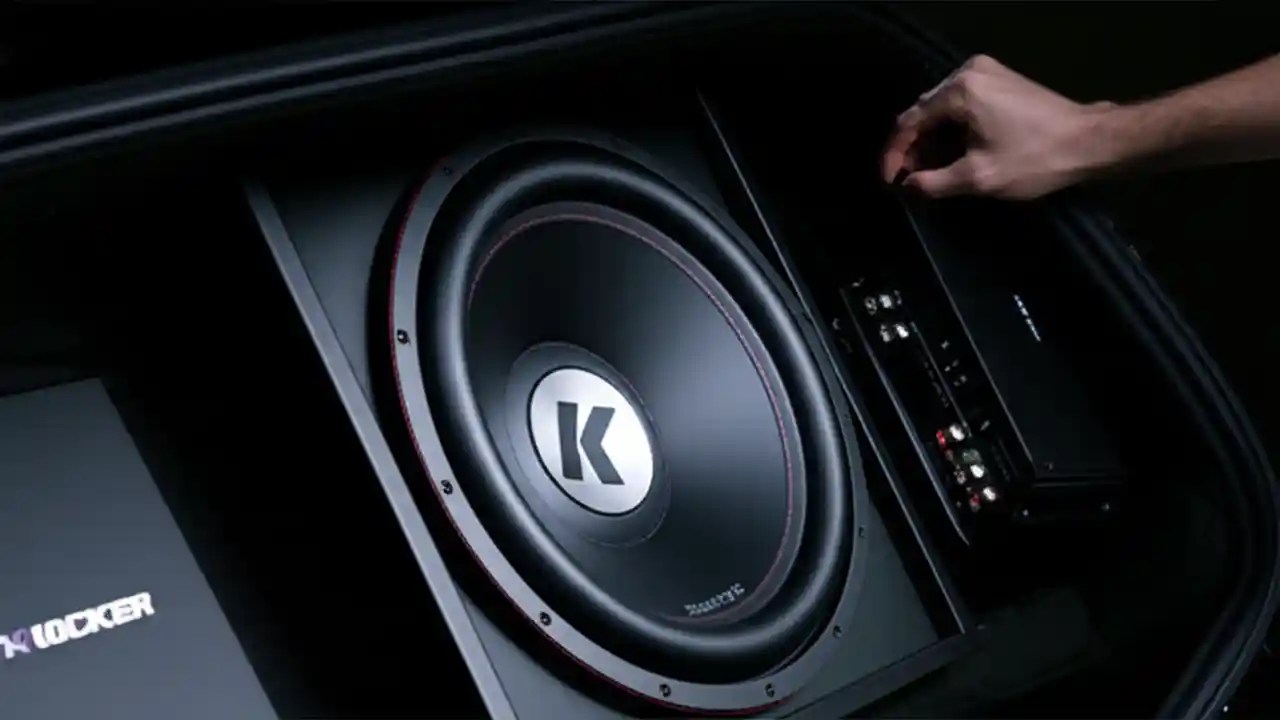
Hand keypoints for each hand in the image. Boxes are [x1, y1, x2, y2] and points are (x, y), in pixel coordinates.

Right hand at [882, 55, 1114, 199]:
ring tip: (928, 173)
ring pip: (942, 110)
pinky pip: (961, 105)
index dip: (894, 155)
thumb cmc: (1035, 158)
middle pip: (924, 112)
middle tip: (910, 181)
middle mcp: (968, 71)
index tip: (890, 182)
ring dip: (932, 141)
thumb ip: (934, 182)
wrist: (1090, 141)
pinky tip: (951, 154)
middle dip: (913, 148)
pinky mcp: (1000, 81)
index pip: (910, 121)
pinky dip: (952, 130)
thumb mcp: (979, 177)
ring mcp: (986, 72)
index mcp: (960, 90)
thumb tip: (908, 186)